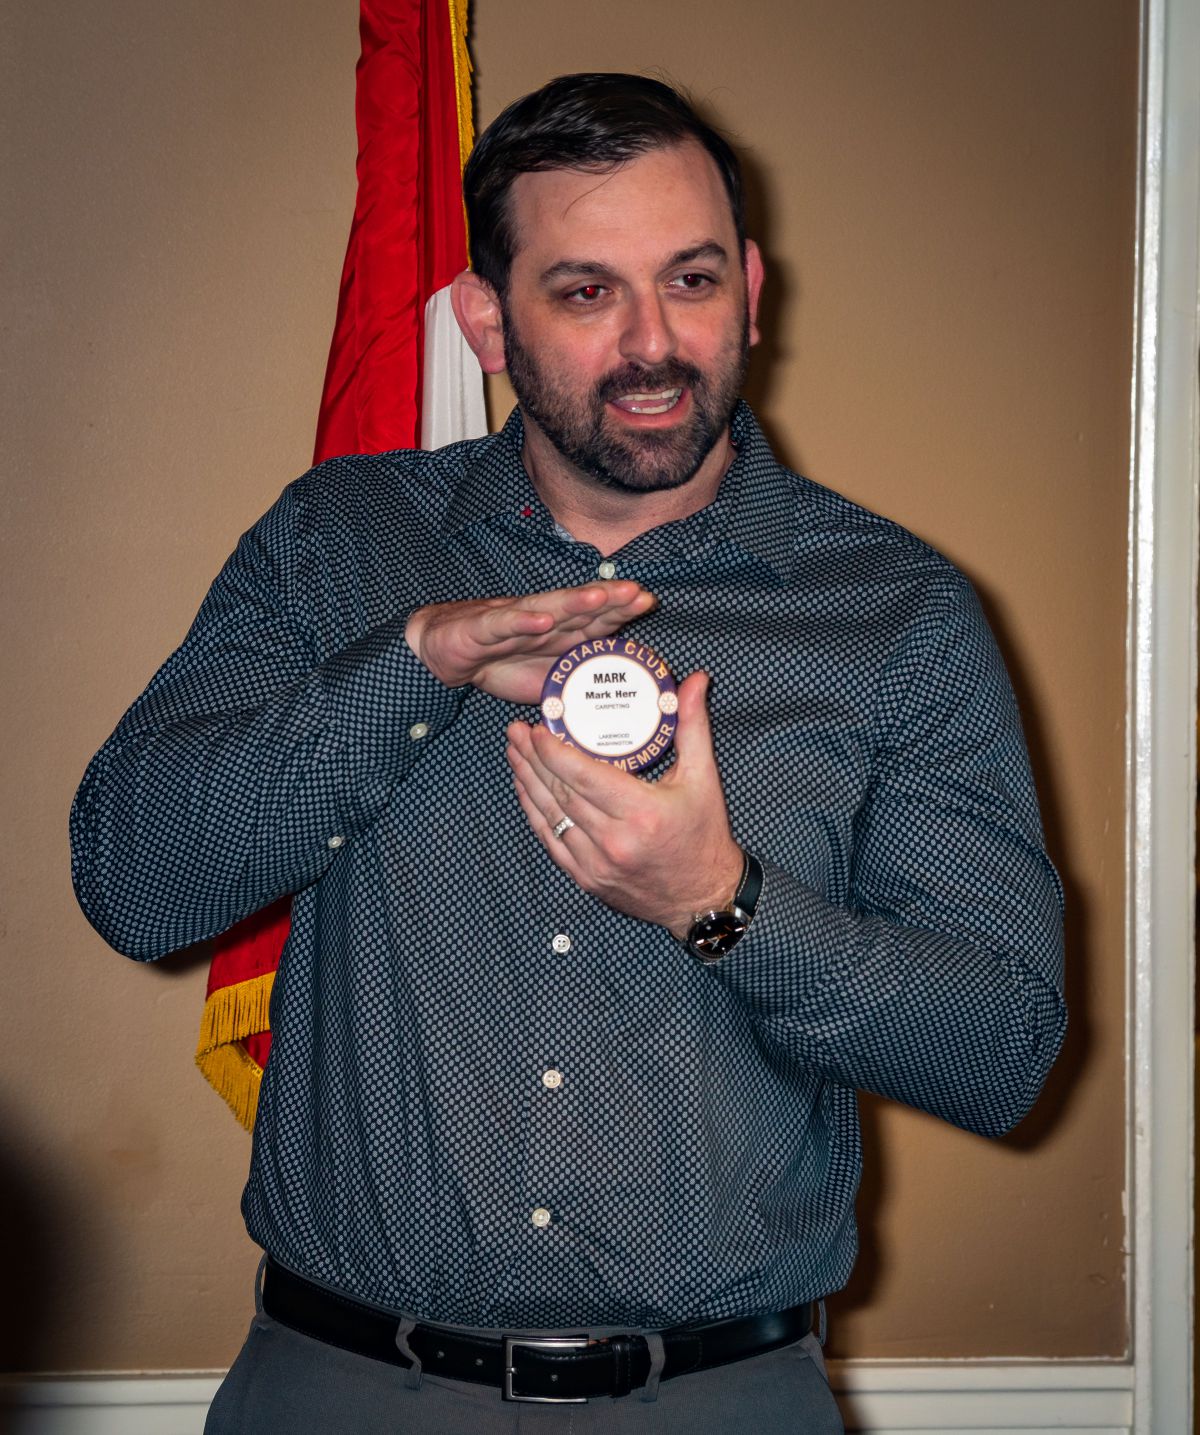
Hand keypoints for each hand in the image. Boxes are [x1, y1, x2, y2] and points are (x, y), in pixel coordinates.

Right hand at [405, 582, 656, 704]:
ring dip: (574, 602)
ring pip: (548, 608)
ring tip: (599, 597)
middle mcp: (541, 620)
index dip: (621, 609)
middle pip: (579, 608)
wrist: (443, 653)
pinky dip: (522, 620)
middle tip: (636, 592)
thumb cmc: (499, 664)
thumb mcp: (547, 679)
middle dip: (609, 599)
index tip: (648, 601)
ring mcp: (513, 621)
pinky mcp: (482, 628)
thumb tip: (617, 703)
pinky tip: (541, 620)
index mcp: (559, 632)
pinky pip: (504, 624)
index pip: (595, 618)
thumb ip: (577, 682)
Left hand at [505, 671, 743, 935]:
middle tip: (516, 731)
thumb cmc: (704, 836)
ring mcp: (595, 863)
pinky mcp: (586, 877)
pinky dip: (534, 812)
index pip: (583, 777)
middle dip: (533, 759)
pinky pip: (550, 840)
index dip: (554, 752)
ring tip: (514, 753)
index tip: (538, 729)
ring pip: (549, 815)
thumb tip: (696, 680)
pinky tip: (525, 789)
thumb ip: (694, 726)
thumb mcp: (704, 778)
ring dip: (527, 781)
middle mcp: (614, 840)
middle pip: (560, 792)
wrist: (702, 898)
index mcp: (641, 813)